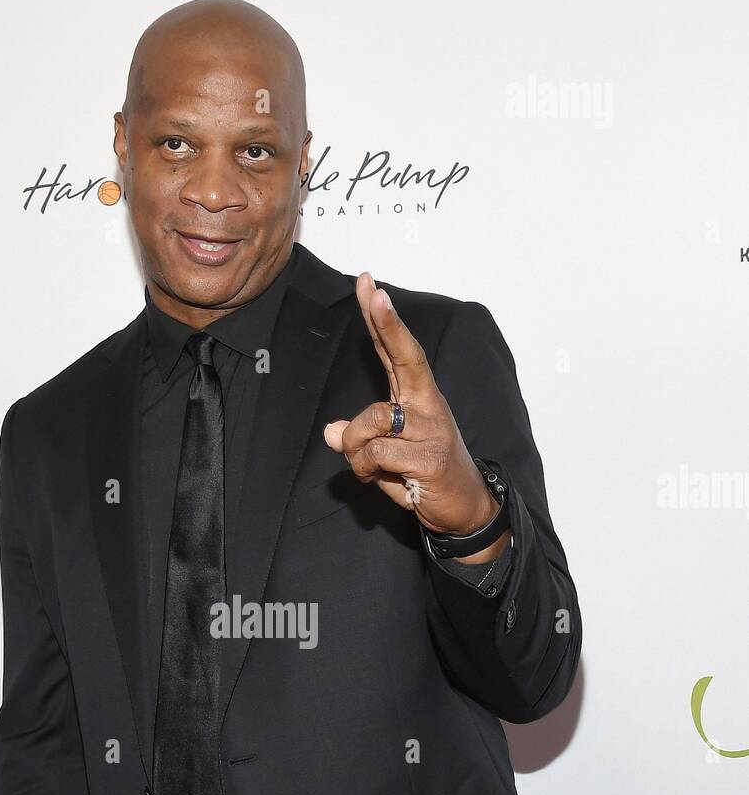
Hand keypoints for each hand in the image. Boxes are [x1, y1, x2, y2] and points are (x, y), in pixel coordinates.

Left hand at [324, 273, 506, 553]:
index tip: (369, 284)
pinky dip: (365, 467)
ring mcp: (431, 429)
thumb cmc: (423, 477)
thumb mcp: (384, 455)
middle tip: (373, 289)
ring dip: (354, 448)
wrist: (464, 509)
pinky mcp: (429, 458)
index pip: (396, 351)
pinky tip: (377, 477)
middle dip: (386, 322)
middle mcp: (426, 405)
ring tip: (367, 466)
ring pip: (370, 422)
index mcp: (417, 398)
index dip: (381, 318)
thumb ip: (358, 438)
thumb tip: (330, 432)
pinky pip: (376, 453)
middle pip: (404, 356)